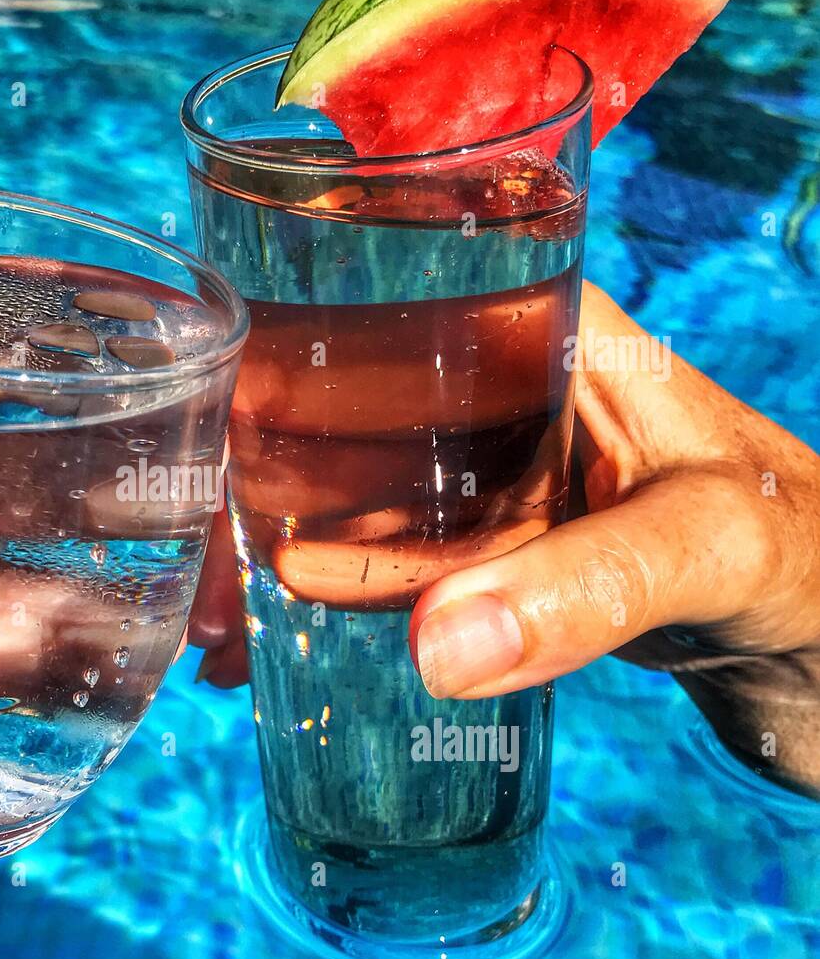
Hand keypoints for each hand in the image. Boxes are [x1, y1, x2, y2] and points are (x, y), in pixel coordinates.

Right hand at [188, 281, 819, 794]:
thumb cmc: (811, 552)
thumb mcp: (702, 547)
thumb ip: (589, 588)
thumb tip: (435, 648)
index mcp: (537, 323)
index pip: (368, 306)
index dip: (271, 366)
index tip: (203, 456)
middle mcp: (495, 386)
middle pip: (333, 411)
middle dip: (251, 485)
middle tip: (200, 579)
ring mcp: (489, 473)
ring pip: (344, 492)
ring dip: (273, 551)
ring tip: (215, 627)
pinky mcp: (492, 549)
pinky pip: (382, 562)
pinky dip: (321, 603)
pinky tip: (272, 651)